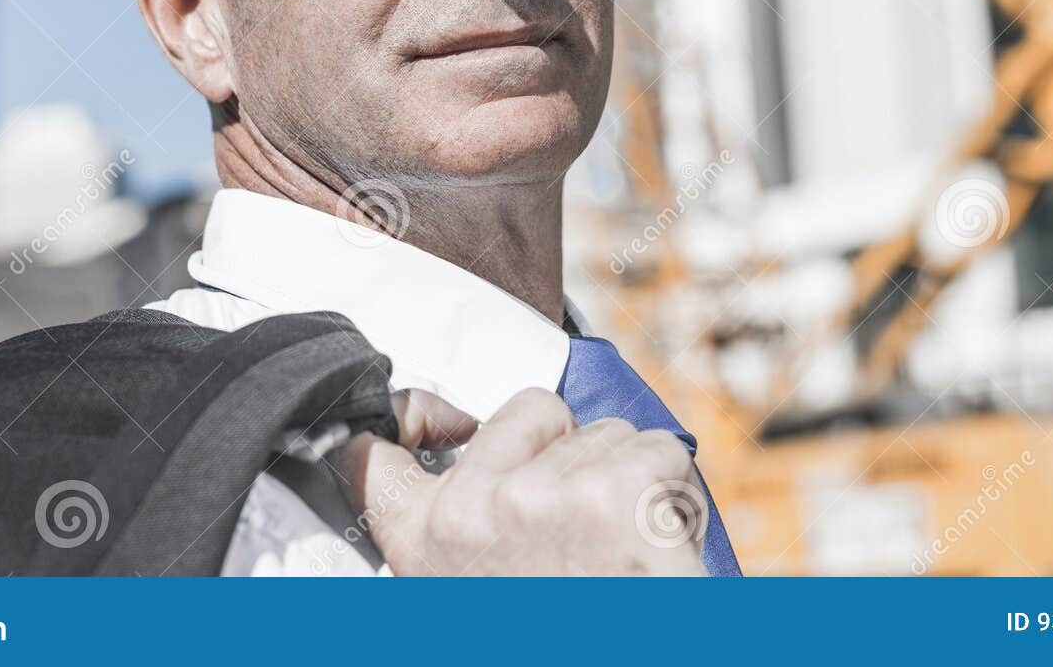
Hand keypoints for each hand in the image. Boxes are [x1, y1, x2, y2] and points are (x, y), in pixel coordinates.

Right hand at [340, 387, 706, 575]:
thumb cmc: (555, 646)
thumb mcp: (472, 596)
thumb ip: (463, 530)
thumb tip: (476, 456)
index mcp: (424, 539)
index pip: (378, 455)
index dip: (415, 419)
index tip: (446, 423)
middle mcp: (472, 509)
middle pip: (532, 410)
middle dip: (567, 446)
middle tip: (583, 522)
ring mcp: (543, 495)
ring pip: (606, 431)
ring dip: (627, 475)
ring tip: (625, 549)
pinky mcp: (615, 494)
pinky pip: (661, 451)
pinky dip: (675, 492)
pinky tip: (662, 546)